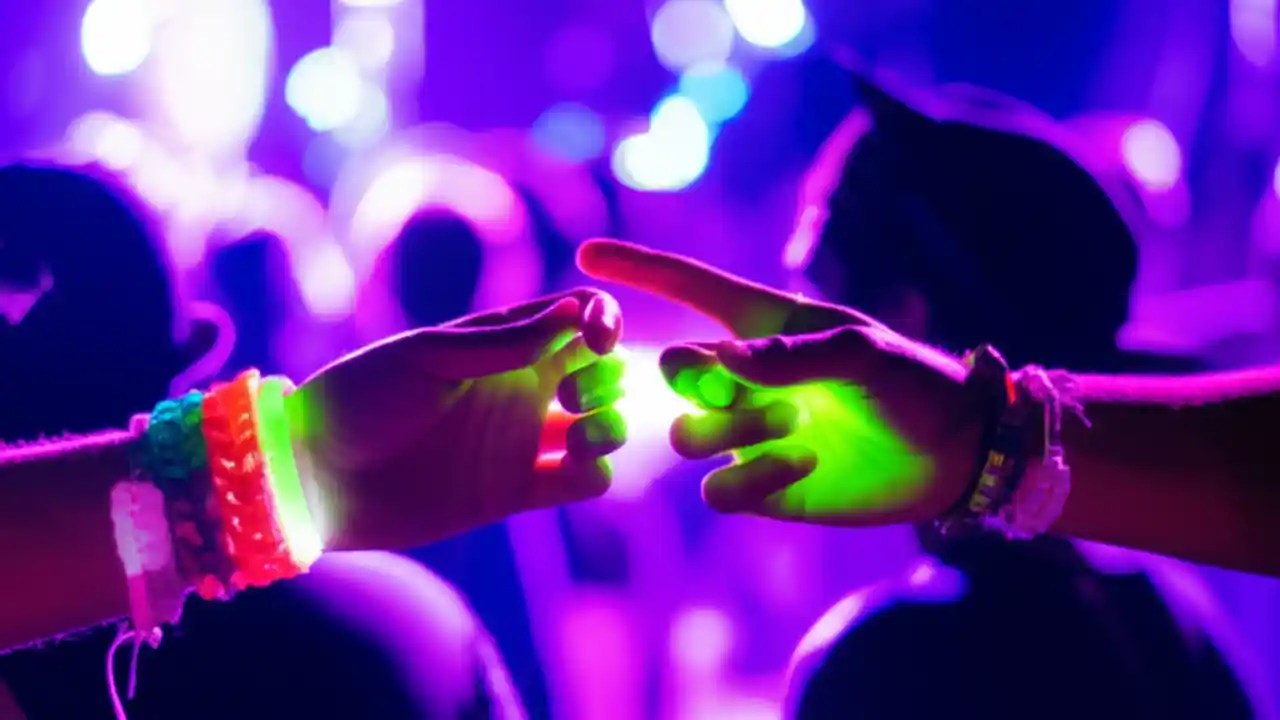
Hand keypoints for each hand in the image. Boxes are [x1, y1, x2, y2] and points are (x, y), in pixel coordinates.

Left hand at [290, 288, 625, 550]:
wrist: (315, 477)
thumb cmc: (360, 398)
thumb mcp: (429, 355)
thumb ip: (504, 342)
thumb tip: (576, 311)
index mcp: (502, 342)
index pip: (578, 316)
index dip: (605, 320)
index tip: (599, 339)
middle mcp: (520, 387)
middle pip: (604, 371)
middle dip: (611, 377)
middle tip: (570, 394)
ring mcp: (521, 440)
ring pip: (605, 426)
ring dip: (613, 426)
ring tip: (579, 436)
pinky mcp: (516, 491)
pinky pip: (585, 481)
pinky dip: (597, 473)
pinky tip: (571, 467)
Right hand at [578, 239, 984, 526]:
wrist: (954, 453)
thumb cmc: (912, 381)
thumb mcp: (860, 352)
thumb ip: (789, 354)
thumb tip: (716, 363)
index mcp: (765, 328)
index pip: (689, 290)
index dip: (638, 270)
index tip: (588, 256)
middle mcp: (747, 380)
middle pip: (671, 374)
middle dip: (687, 380)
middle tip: (728, 385)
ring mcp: (751, 435)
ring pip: (686, 436)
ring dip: (731, 429)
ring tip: (795, 425)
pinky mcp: (763, 487)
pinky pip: (718, 490)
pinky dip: (750, 478)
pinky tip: (802, 464)